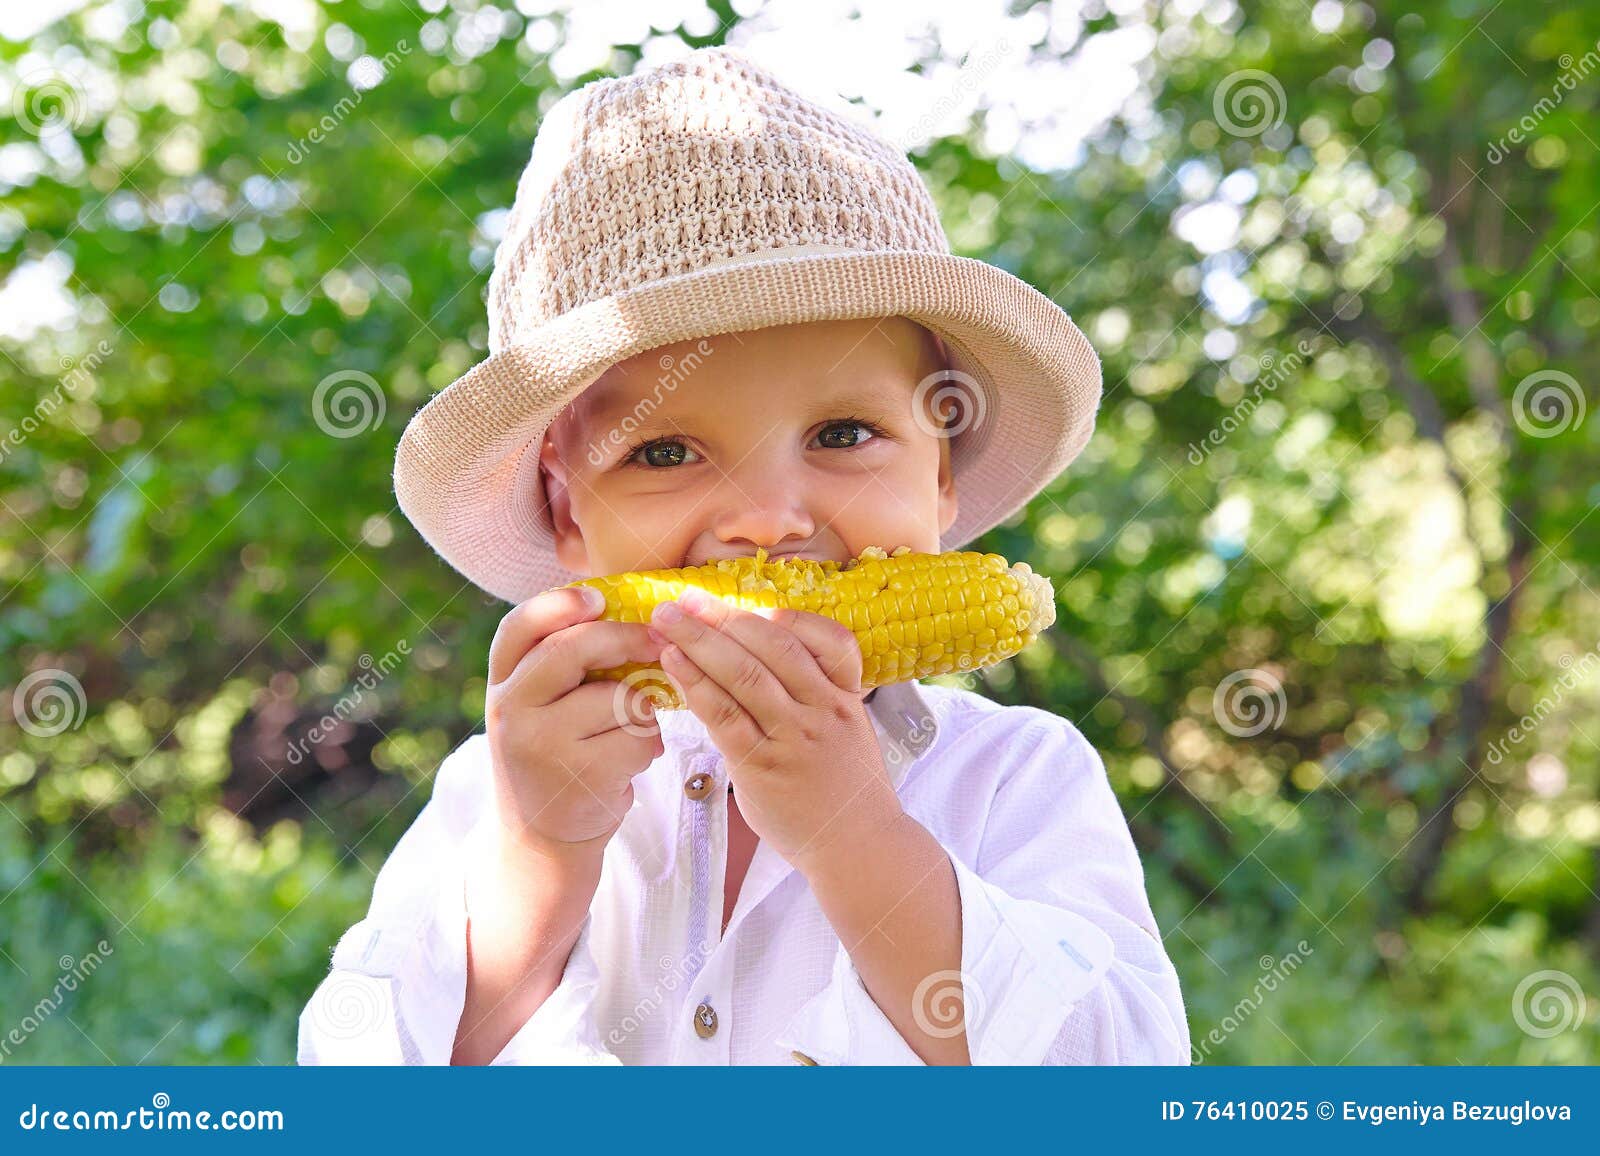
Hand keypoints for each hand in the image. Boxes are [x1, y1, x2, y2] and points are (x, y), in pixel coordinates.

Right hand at [485, 584, 665, 854]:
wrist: (542, 837)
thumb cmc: (556, 753)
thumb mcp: (540, 706)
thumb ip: (565, 663)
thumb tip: (636, 614)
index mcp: (502, 682)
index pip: (520, 626)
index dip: (560, 604)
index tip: (598, 598)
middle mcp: (512, 709)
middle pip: (572, 650)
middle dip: (625, 639)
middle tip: (657, 641)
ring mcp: (542, 743)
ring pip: (618, 695)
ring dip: (642, 709)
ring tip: (631, 730)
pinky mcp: (579, 775)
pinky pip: (637, 736)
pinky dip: (648, 745)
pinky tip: (632, 761)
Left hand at [647, 587, 904, 869]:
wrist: (857, 848)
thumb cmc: (844, 789)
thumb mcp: (848, 731)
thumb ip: (815, 694)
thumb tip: (760, 656)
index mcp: (847, 697)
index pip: (832, 640)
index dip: (791, 616)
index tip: (752, 603)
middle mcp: (823, 710)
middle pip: (773, 646)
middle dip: (724, 616)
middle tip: (686, 597)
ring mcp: (794, 737)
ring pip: (745, 674)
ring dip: (700, 641)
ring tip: (665, 620)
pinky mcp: (762, 766)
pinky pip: (724, 714)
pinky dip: (695, 683)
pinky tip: (672, 664)